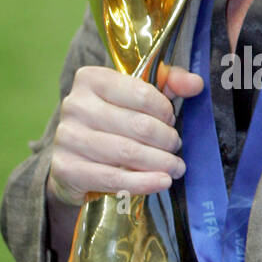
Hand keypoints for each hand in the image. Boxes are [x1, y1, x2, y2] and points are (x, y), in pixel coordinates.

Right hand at [48, 62, 203, 207]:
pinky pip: (113, 178)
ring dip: (160, 162)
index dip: (164, 110)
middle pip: (137, 124)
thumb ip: (168, 82)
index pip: (141, 92)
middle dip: (166, 139)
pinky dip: (143, 182)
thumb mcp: (139, 96)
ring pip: (127, 152)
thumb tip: (194, 84)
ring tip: (175, 168)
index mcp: (91, 79)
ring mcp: (67, 137)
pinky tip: (162, 182)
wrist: (76, 160)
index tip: (171, 120)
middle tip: (176, 148)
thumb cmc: (113, 122)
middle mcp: (74, 105)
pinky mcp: (66, 168)